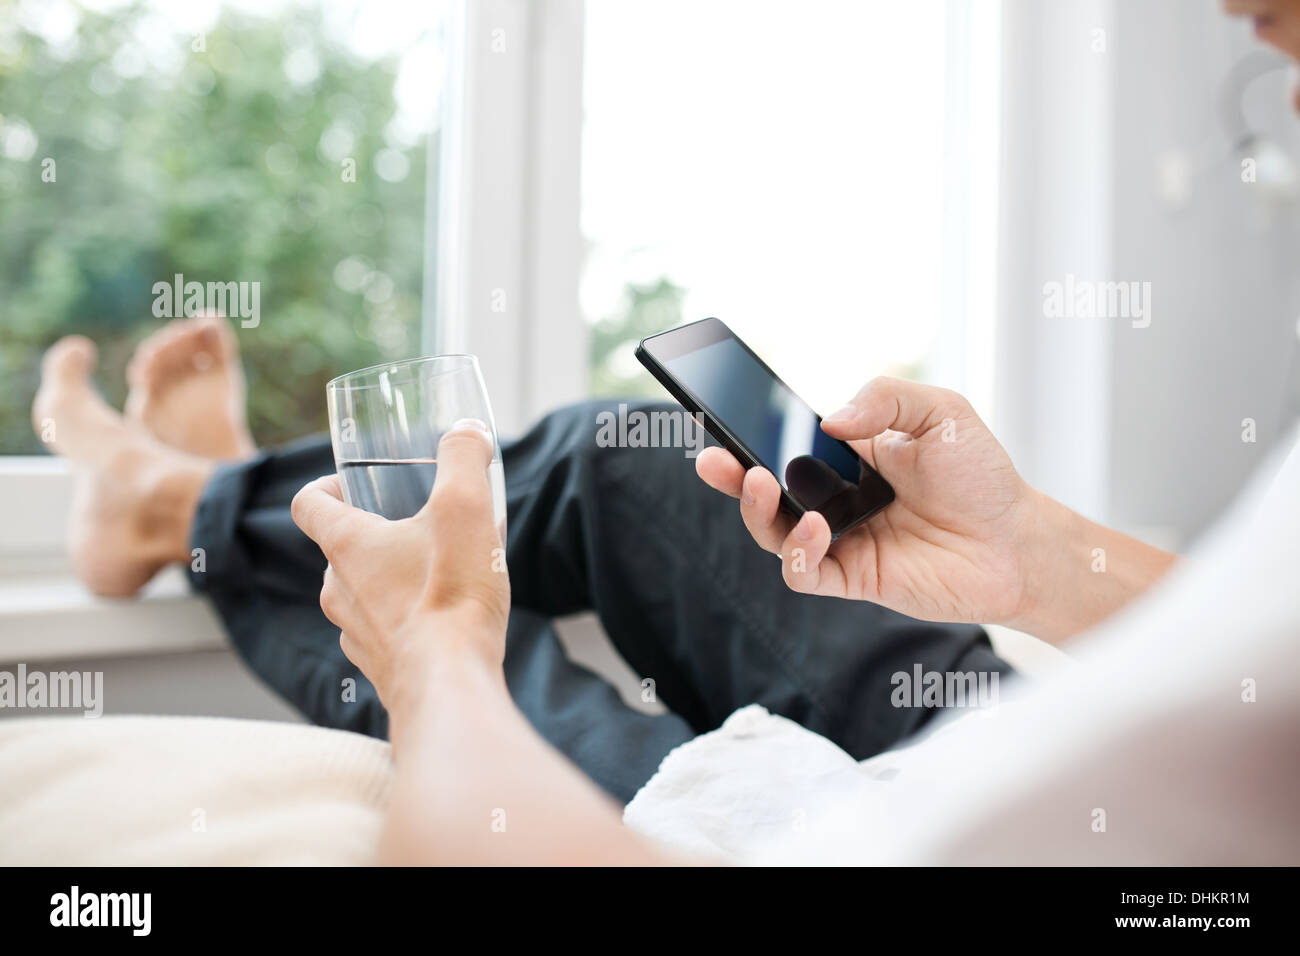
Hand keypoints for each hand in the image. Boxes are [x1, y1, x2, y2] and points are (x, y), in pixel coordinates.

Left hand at [291, 421, 509, 718]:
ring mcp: (356, 634)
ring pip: (363, 595)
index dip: (324, 486)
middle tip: (420, 527)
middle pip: (341, 551)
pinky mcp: (381, 668)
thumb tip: (467, 430)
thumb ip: (463, 457)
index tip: (352, 485)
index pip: (308, 504)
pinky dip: (408, 621)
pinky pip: (386, 633)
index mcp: (348, 546)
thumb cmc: (451, 596)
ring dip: (393, 580)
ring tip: (441, 575)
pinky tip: (446, 621)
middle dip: (377, 534)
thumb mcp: (465, 507)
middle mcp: (339, 591)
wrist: (451, 685)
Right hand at [696, 377, 1039, 626]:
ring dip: (757, 510)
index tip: (716, 413)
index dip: (746, 431)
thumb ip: (886, 398)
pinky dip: (799, 551)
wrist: (1017, 540)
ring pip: (773, 531)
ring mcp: (839, 538)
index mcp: (844, 454)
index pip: (781, 440)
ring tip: (759, 484)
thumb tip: (829, 420)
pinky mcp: (852, 577)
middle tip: (712, 458)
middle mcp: (832, 496)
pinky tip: (816, 527)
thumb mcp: (941, 412)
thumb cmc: (980, 475)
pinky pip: (804, 572)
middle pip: (763, 488)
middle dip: (730, 474)